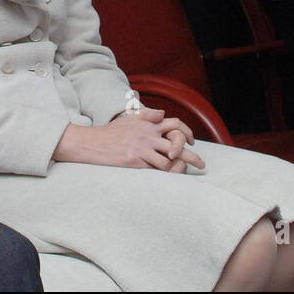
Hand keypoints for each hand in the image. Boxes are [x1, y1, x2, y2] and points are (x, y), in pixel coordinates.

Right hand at [53, 106, 202, 170]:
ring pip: (169, 159)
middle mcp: (148, 134)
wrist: (92, 144)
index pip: (174, 124)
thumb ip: (146, 115)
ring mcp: (142, 148)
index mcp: (148, 123)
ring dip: (179, 168)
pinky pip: (156, 169)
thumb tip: (162, 114)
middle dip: (192, 156)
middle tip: (201, 165)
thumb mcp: (128, 119)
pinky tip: (169, 179)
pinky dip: (165, 174)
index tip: (192, 142)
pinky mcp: (136, 161)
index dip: (187, 132)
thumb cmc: (110, 133)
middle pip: (177, 142)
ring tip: (186, 175)